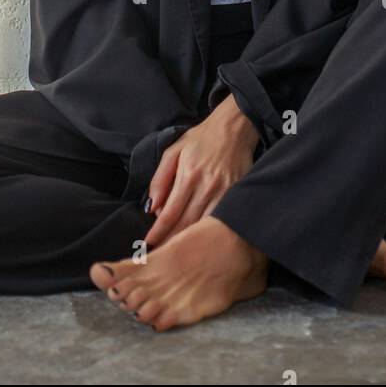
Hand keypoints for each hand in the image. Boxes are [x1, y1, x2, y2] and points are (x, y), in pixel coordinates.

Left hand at [143, 94, 259, 248]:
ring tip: (176, 257)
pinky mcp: (237, 194)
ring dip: (189, 243)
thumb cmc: (201, 139)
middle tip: (158, 258)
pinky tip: (201, 243)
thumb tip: (152, 207)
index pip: (170, 212)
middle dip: (171, 242)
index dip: (158, 232)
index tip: (149, 245)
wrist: (234, 128)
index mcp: (188, 174)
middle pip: (186, 224)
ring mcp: (224, 192)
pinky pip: (220, 220)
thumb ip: (160, 178)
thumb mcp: (173, 150)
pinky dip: (209, 233)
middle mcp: (206, 186)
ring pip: (204, 225)